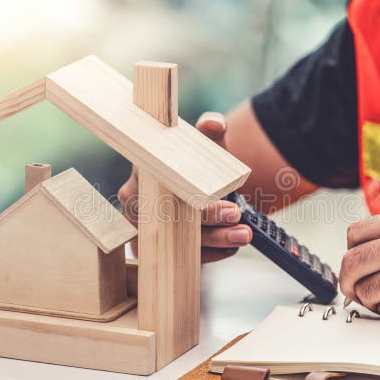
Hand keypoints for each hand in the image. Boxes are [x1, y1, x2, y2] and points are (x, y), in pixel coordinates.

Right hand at [117, 111, 251, 262]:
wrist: (193, 185)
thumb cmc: (195, 162)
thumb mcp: (203, 143)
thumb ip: (210, 129)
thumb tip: (214, 123)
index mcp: (144, 169)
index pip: (169, 186)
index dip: (197, 196)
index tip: (227, 199)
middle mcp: (136, 199)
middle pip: (173, 216)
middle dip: (211, 221)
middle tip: (238, 217)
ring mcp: (143, 227)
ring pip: (180, 240)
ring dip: (216, 241)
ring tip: (243, 236)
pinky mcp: (154, 249)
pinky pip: (181, 257)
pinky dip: (210, 254)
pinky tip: (231, 248)